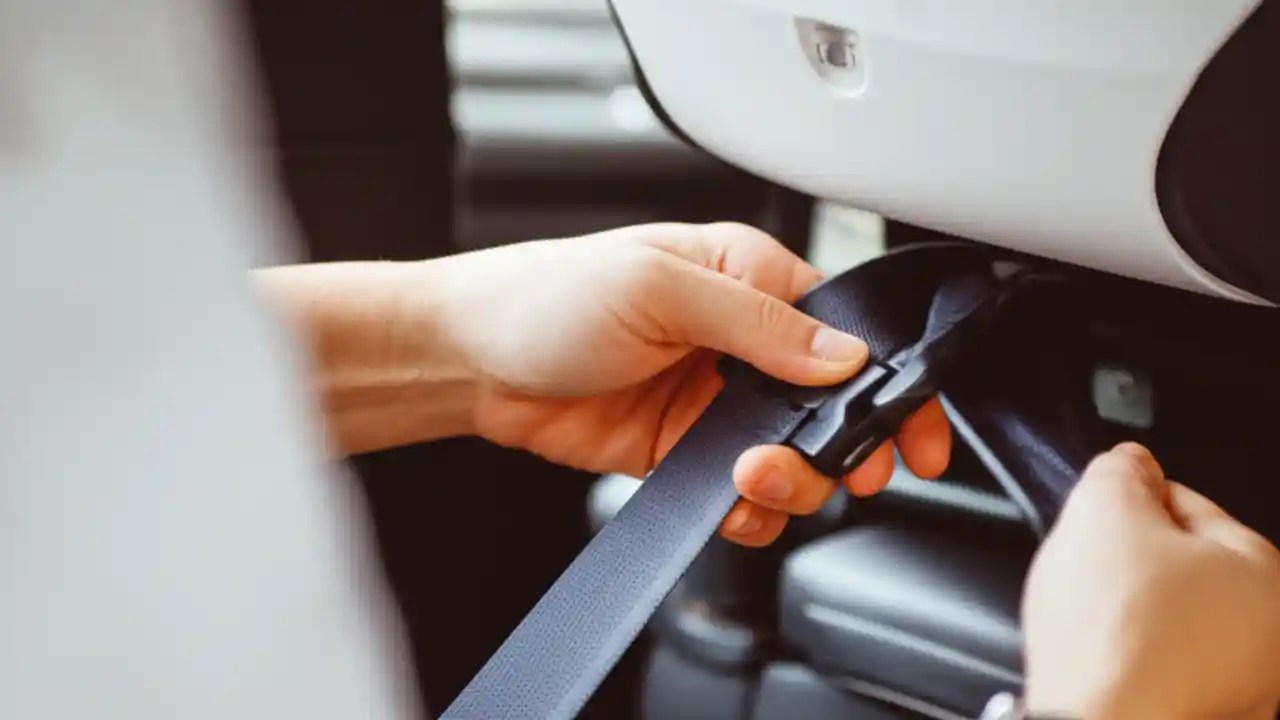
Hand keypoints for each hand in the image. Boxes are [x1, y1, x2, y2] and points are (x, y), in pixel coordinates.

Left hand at [436, 223, 951, 545]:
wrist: (466, 361)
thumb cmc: (542, 296)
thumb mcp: (655, 288)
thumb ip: (757, 322)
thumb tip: (842, 355)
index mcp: (746, 278)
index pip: (848, 329)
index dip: (886, 383)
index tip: (909, 433)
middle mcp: (738, 340)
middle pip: (830, 405)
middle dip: (842, 446)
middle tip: (836, 468)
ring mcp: (711, 400)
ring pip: (791, 455)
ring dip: (789, 481)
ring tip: (752, 477)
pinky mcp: (680, 449)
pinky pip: (737, 492)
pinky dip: (745, 511)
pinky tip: (728, 505)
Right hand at [1022, 443, 1279, 719]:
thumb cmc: (1113, 637)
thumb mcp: (1104, 512)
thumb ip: (1119, 471)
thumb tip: (1127, 466)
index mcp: (1267, 575)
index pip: (1188, 506)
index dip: (1129, 502)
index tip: (1099, 515)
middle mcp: (1271, 639)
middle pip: (1181, 567)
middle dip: (1130, 562)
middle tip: (1090, 571)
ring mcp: (1240, 691)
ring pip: (1168, 622)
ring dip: (1129, 616)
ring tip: (1092, 624)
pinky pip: (1158, 672)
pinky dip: (1130, 663)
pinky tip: (1103, 664)